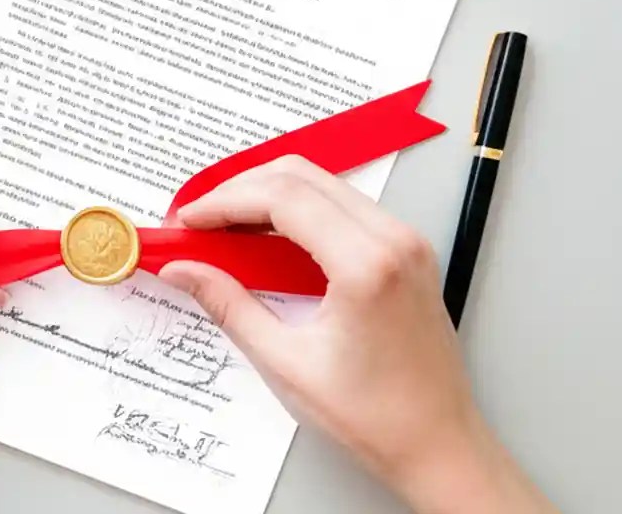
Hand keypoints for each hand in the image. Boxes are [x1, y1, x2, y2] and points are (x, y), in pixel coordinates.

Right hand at [158, 156, 551, 513]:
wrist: (439, 445)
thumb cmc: (374, 417)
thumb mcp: (285, 363)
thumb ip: (229, 305)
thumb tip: (182, 270)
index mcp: (365, 265)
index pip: (282, 198)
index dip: (223, 202)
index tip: (186, 223)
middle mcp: (393, 238)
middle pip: (301, 176)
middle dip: (240, 189)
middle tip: (199, 221)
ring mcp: (407, 240)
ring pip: (324, 184)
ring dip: (269, 195)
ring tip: (225, 228)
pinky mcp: (409, 250)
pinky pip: (345, 205)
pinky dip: (300, 210)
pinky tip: (268, 238)